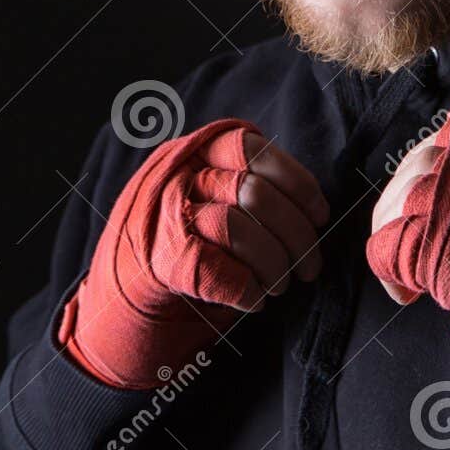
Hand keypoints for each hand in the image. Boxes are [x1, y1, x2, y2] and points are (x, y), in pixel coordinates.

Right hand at [59, 117, 329, 388]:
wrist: (129, 275)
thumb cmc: (192, 230)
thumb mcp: (214, 189)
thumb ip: (251, 181)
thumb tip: (314, 211)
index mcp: (199, 151)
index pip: (255, 152)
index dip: (297, 184)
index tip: (319, 215)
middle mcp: (181, 175)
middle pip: (255, 193)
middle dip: (295, 235)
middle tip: (310, 266)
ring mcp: (168, 215)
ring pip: (238, 229)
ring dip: (274, 264)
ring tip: (282, 284)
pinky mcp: (164, 259)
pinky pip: (219, 271)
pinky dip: (248, 289)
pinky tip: (256, 299)